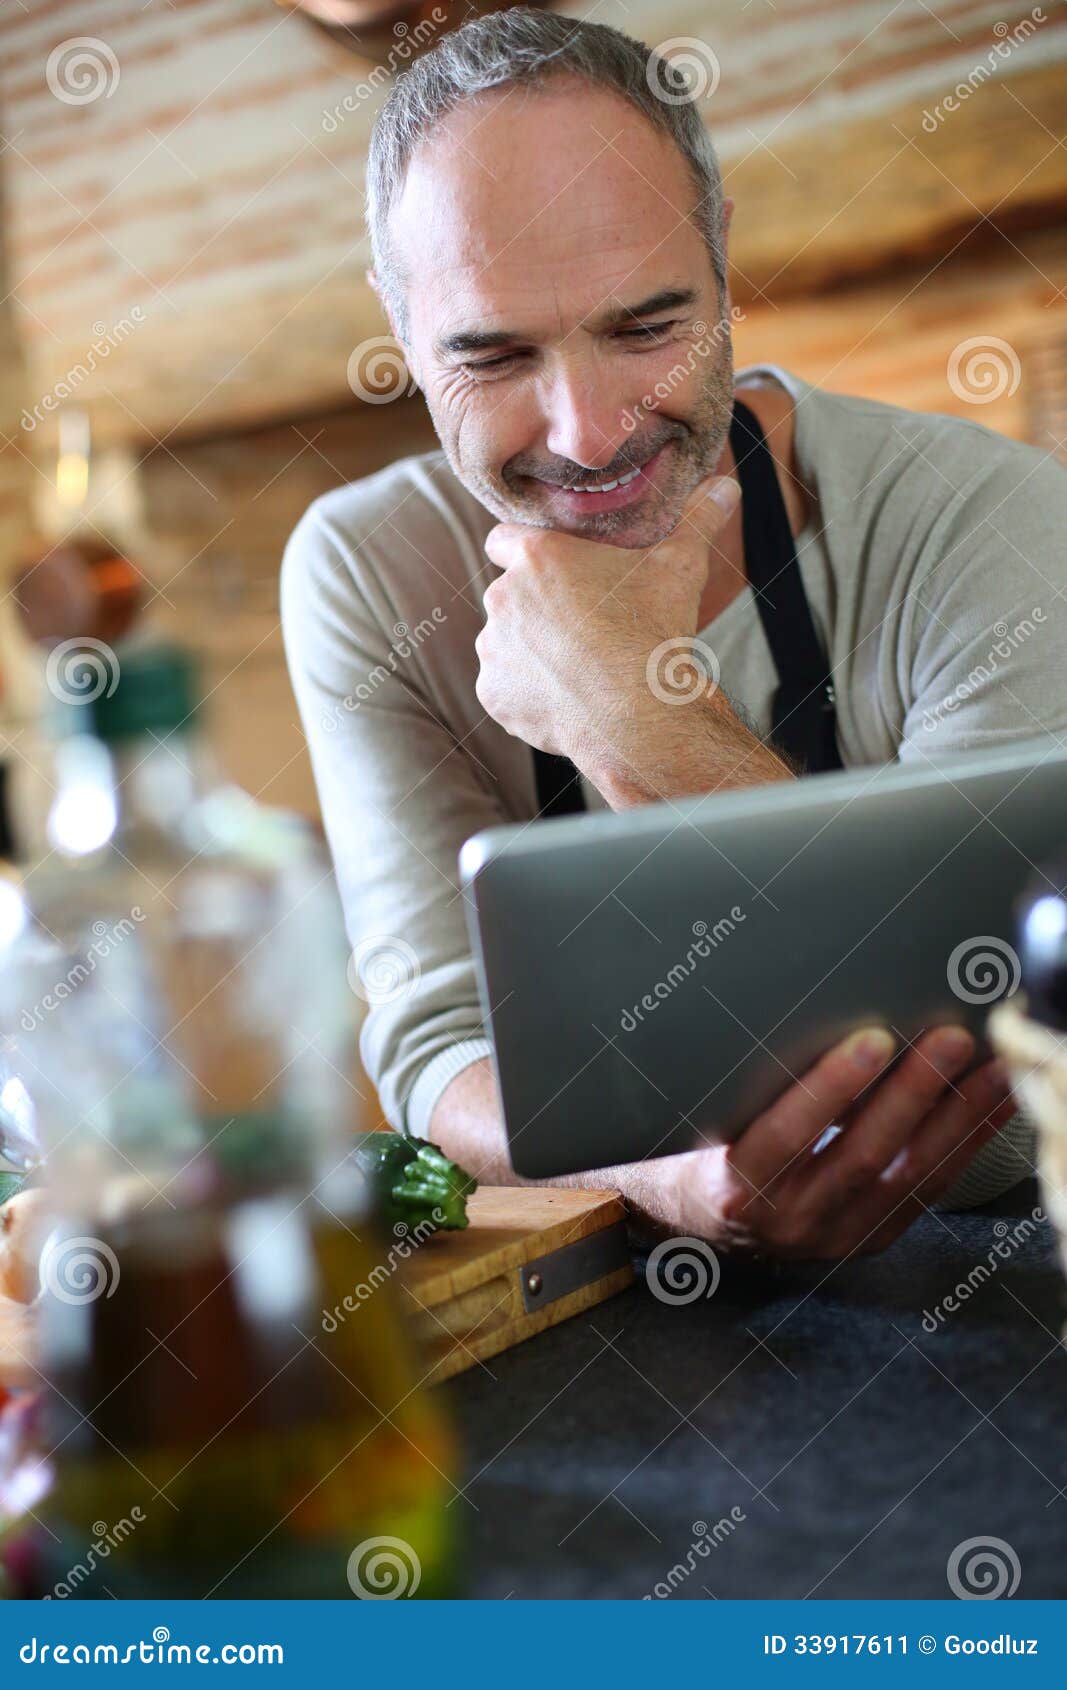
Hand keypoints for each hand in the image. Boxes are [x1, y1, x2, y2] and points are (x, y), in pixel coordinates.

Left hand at [477, 475, 785, 802]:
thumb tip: (727, 486)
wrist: (638, 714)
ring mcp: (493, 650)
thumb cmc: (654, 632)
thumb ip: (696, 520)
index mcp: (537, 557)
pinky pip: (504, 690)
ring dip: (529, 653)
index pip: (503, 540)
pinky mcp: (493, 695)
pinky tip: (565, 700)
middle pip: (509, 597)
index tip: (550, 571)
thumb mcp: (680, 568)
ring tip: (575, 668)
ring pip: (505, 645)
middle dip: (535, 610)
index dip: (524, 553)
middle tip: (580, 629)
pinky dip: (526, 696)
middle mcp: (503, 598)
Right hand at [666, 1025, 1016, 1258]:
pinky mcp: (873, 1237)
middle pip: (862, 1156)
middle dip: (914, 1093)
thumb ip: (751, 1086)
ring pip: (908, 1176)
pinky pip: (927, 1190)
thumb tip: (816, 1013)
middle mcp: (791, 1220)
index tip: (870, 1039)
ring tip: (990, 1066)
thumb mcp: (709, 1120)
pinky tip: (993, 1105)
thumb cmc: (705, 1150)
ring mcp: (838, 1236)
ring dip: (956, 1118)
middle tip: (950, 1038)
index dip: (829, 1089)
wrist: (704, 1221)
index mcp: (739, 1188)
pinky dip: (965, 1143)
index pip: (785, 1137)